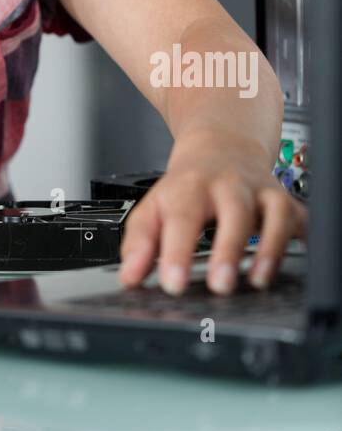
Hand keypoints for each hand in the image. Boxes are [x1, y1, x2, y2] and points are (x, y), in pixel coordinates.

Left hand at [117, 130, 308, 294]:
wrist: (221, 144)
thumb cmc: (187, 184)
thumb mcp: (155, 206)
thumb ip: (140, 243)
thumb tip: (129, 278)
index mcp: (189, 186)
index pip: (181, 217)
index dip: (176, 252)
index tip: (172, 284)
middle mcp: (228, 185)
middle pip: (233, 212)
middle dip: (228, 249)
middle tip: (220, 286)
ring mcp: (260, 191)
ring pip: (274, 213)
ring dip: (269, 248)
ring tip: (257, 281)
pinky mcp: (286, 201)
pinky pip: (301, 219)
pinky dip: (301, 240)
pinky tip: (293, 265)